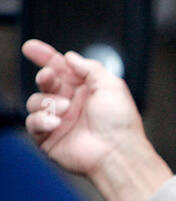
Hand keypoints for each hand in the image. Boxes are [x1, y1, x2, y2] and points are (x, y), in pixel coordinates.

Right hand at [21, 39, 170, 200]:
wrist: (117, 152)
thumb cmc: (120, 122)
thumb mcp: (111, 86)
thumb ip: (90, 67)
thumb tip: (70, 57)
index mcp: (86, 89)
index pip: (61, 68)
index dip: (45, 56)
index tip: (30, 47)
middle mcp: (71, 103)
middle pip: (45, 82)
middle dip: (44, 76)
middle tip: (49, 78)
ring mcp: (59, 120)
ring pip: (35, 101)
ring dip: (47, 101)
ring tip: (65, 108)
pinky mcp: (48, 137)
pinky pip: (32, 122)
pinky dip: (41, 119)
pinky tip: (55, 122)